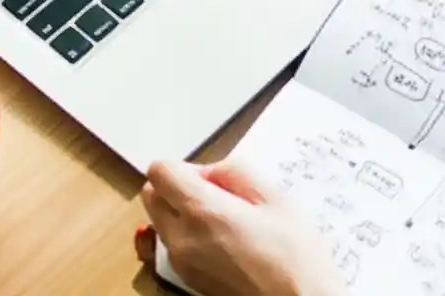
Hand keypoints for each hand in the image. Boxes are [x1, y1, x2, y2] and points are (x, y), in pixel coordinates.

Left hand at [135, 160, 344, 295]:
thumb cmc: (294, 255)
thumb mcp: (274, 197)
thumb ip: (235, 172)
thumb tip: (211, 171)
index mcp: (203, 211)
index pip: (159, 171)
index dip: (183, 166)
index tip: (209, 176)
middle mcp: (183, 237)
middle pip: (151, 196)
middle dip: (174, 186)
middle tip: (213, 193)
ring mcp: (182, 261)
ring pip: (160, 221)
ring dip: (180, 211)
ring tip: (224, 219)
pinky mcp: (187, 278)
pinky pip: (173, 244)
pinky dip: (187, 234)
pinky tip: (224, 240)